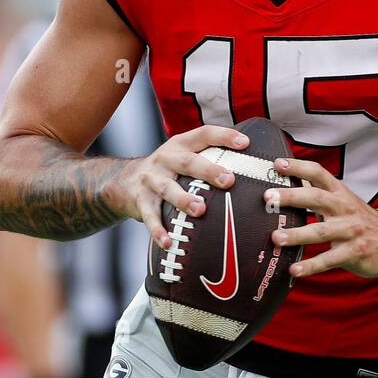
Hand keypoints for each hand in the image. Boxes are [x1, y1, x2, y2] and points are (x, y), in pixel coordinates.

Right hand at [113, 125, 247, 248]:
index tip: (245, 143)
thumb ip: (209, 158)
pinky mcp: (140, 201)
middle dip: (208, 170)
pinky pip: (150, 217)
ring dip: (183, 199)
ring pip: (168, 188)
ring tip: (200, 210)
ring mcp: (151, 179)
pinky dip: (158, 230)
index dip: (224, 136)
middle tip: (229, 180)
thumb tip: (255, 167)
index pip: (204, 134)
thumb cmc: (169, 171)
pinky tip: (169, 243)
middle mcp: (165, 158)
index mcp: (181, 144)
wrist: (122, 182)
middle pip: (188, 162)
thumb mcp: (183, 157)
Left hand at [264, 157, 377, 278]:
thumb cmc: (358, 221)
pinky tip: (294, 270)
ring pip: (321, 231)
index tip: (278, 164)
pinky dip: (311, 266)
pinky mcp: (353, 252)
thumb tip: (288, 182)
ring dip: (297, 235)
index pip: (318, 173)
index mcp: (340, 193)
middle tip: (268, 198)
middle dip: (292, 197)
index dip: (299, 167)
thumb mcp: (343, 201)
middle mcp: (345, 208)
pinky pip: (329, 260)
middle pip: (317, 198)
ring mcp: (350, 231)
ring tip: (276, 238)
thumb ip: (318, 193)